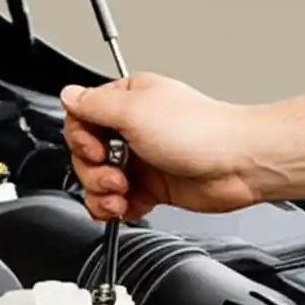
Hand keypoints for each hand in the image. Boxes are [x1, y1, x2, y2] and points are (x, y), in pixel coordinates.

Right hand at [61, 72, 266, 220]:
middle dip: (93, 171)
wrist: (237, 164)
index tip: (95, 148)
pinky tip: (128, 206)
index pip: (81, 118)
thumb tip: (67, 96)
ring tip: (121, 194)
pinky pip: (118, 202)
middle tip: (115, 173)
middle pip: (85, 155)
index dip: (81, 139)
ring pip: (98, 182)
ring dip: (102, 193)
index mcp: (126, 101)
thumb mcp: (135, 110)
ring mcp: (141, 160)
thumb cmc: (200, 132)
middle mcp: (132, 129)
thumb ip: (94, 105)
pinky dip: (117, 208)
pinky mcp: (152, 187)